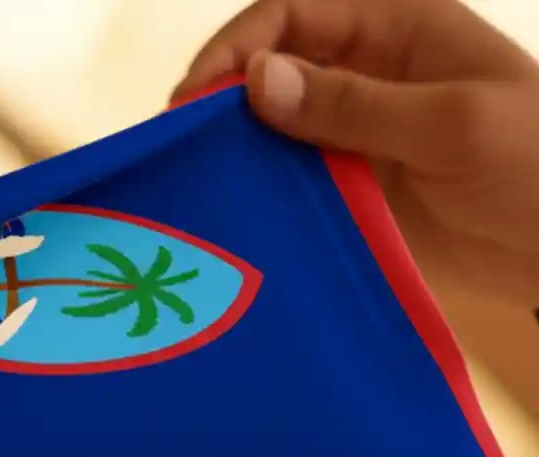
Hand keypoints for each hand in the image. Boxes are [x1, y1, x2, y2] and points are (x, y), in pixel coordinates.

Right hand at [173, 0, 538, 305]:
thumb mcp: (452, 124)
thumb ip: (351, 103)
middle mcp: (364, 74)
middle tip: (177, 144)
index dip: (236, 47)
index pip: (291, 14)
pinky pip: (287, 182)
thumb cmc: (537, 166)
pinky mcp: (348, 188)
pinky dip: (255, 193)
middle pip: (268, 68)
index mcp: (395, 31)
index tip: (196, 98)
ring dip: (231, 149)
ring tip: (191, 181)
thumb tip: (253, 80)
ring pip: (269, 128)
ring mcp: (353, 133)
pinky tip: (230, 214)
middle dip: (218, 98)